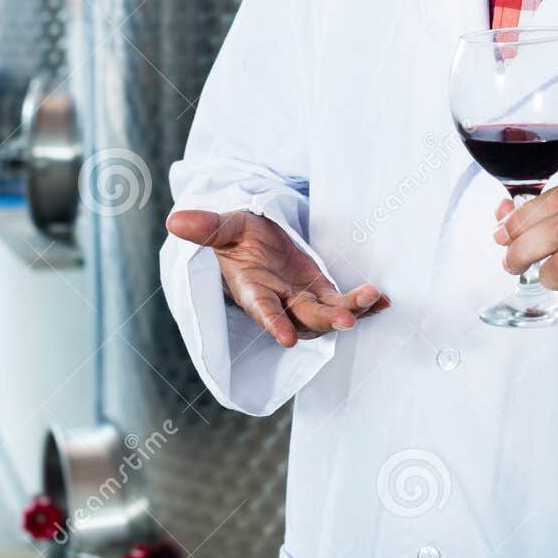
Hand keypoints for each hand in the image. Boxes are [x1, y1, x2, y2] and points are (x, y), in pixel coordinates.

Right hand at [165, 208, 388, 346]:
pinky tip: (383, 300)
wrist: (253, 240)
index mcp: (253, 289)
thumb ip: (206, 227)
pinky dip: (364, 304)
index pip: (262, 310)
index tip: (287, 338)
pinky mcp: (321, 292)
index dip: (274, 324)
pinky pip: (344, 303)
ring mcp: (303, 299)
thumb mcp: (224, 226)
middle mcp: (279, 301)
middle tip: (346, 319)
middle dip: (326, 319)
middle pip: (304, 318)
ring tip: (372, 297)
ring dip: (351, 310)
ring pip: (328, 313)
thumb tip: (174, 220)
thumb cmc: (236, 235)